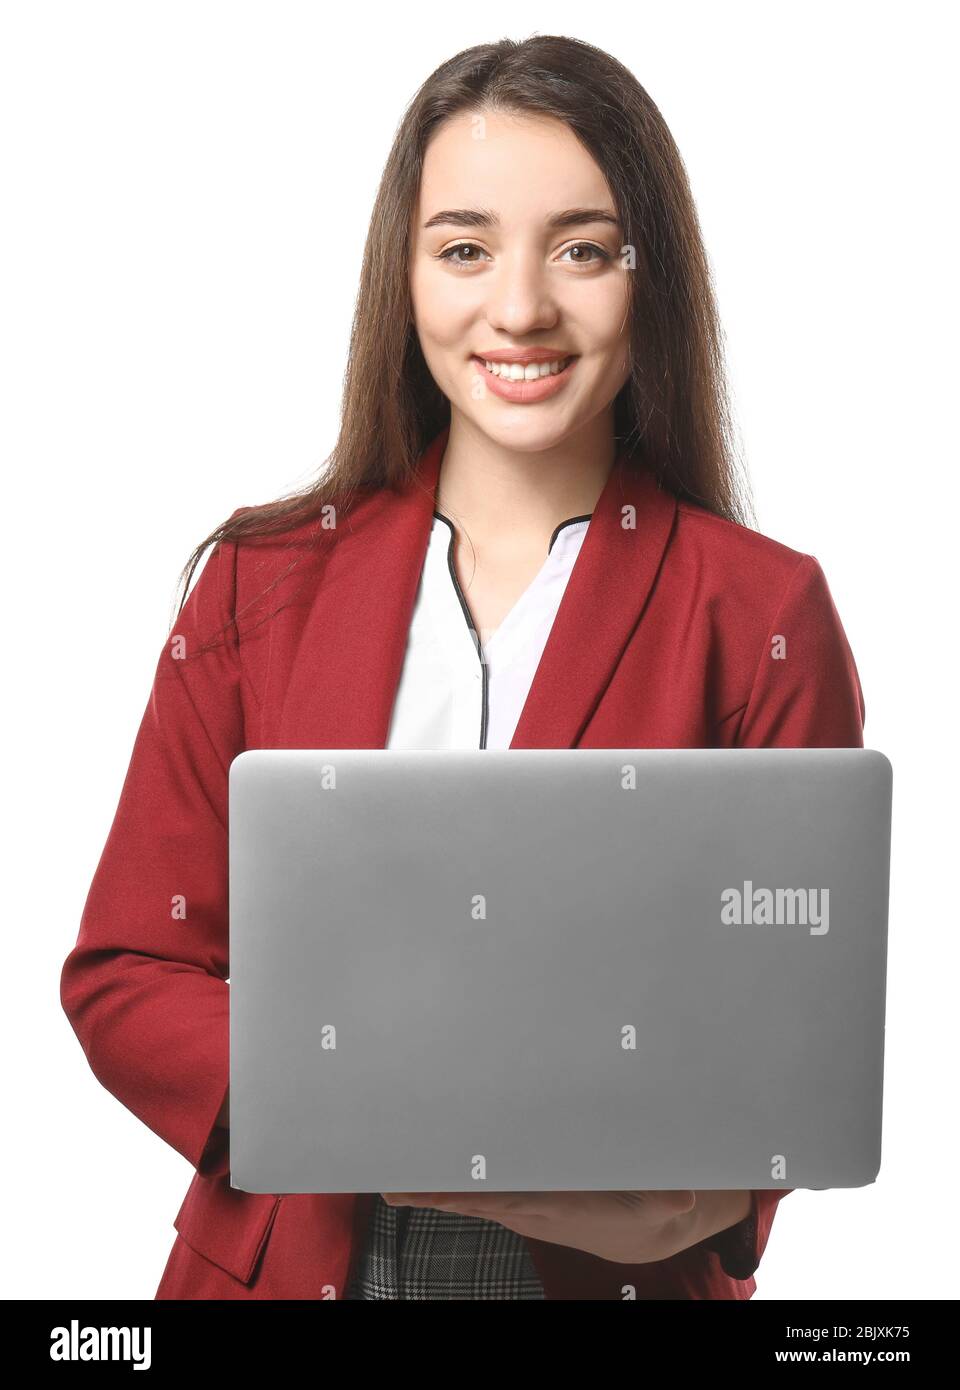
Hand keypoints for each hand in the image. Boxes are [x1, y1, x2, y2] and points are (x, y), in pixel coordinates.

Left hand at [381, 1189, 703, 1263]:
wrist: (626, 1225)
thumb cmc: (637, 1202)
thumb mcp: (657, 1201)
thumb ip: (665, 1198)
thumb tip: (684, 1200)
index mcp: (556, 1205)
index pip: (511, 1199)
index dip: (482, 1196)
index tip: (453, 1193)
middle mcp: (527, 1206)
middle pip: (475, 1199)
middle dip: (438, 1193)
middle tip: (400, 1187)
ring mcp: (515, 1203)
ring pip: (464, 1196)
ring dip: (427, 1190)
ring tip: (389, 1182)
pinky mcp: (510, 1194)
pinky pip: (468, 1190)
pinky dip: (436, 1187)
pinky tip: (406, 1182)